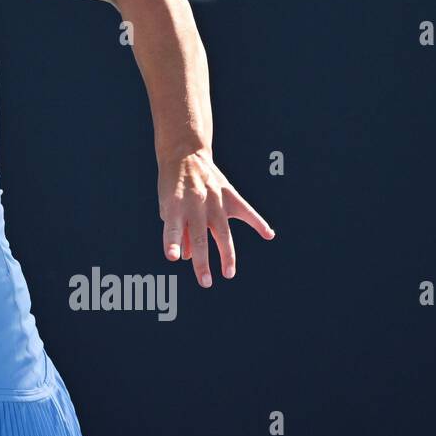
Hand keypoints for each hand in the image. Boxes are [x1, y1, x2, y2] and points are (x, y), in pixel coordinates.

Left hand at [158, 148, 274, 287]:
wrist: (185, 154)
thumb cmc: (172, 185)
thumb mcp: (167, 205)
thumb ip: (178, 231)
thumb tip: (188, 258)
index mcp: (176, 205)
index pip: (174, 228)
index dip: (173, 243)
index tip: (173, 258)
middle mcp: (196, 203)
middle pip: (201, 236)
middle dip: (202, 261)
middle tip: (205, 282)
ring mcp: (214, 200)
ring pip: (223, 232)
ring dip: (227, 255)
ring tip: (228, 273)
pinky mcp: (228, 195)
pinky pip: (246, 211)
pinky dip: (258, 222)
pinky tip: (269, 235)